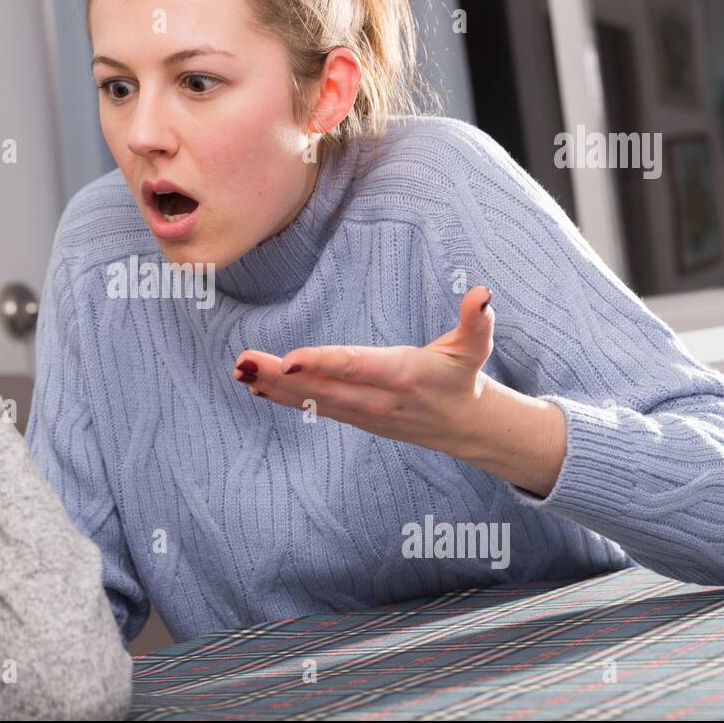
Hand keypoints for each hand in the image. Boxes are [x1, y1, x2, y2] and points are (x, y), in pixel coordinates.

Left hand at [232, 286, 494, 455]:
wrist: (465, 428)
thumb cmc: (463, 377)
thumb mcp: (474, 349)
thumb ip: (477, 322)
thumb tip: (483, 294)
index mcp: (403, 375)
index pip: (357, 367)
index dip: (323, 363)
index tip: (291, 360)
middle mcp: (377, 398)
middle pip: (323, 388)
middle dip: (282, 376)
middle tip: (244, 362)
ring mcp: (362, 413)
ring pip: (312, 401)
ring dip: (273, 386)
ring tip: (240, 371)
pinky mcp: (353, 417)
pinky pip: (313, 407)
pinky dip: (283, 398)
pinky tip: (255, 386)